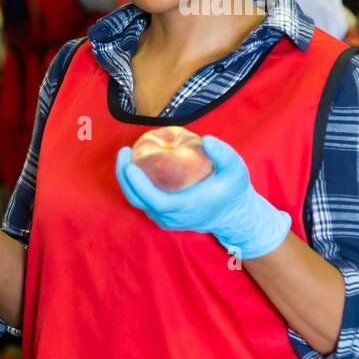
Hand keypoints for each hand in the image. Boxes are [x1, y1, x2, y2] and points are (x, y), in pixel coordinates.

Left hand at [115, 134, 290, 258]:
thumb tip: (206, 139)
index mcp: (184, 207)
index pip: (153, 199)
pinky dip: (135, 185)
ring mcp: (164, 219)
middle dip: (124, 176)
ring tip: (125, 156)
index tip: (129, 164)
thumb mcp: (236, 170)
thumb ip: (224, 154)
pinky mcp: (162, 217)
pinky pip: (143, 201)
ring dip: (127, 180)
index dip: (138, 184)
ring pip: (137, 201)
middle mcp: (170, 216)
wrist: (233, 215)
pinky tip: (134, 166)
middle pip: (137, 199)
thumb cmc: (233, 191)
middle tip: (123, 152)